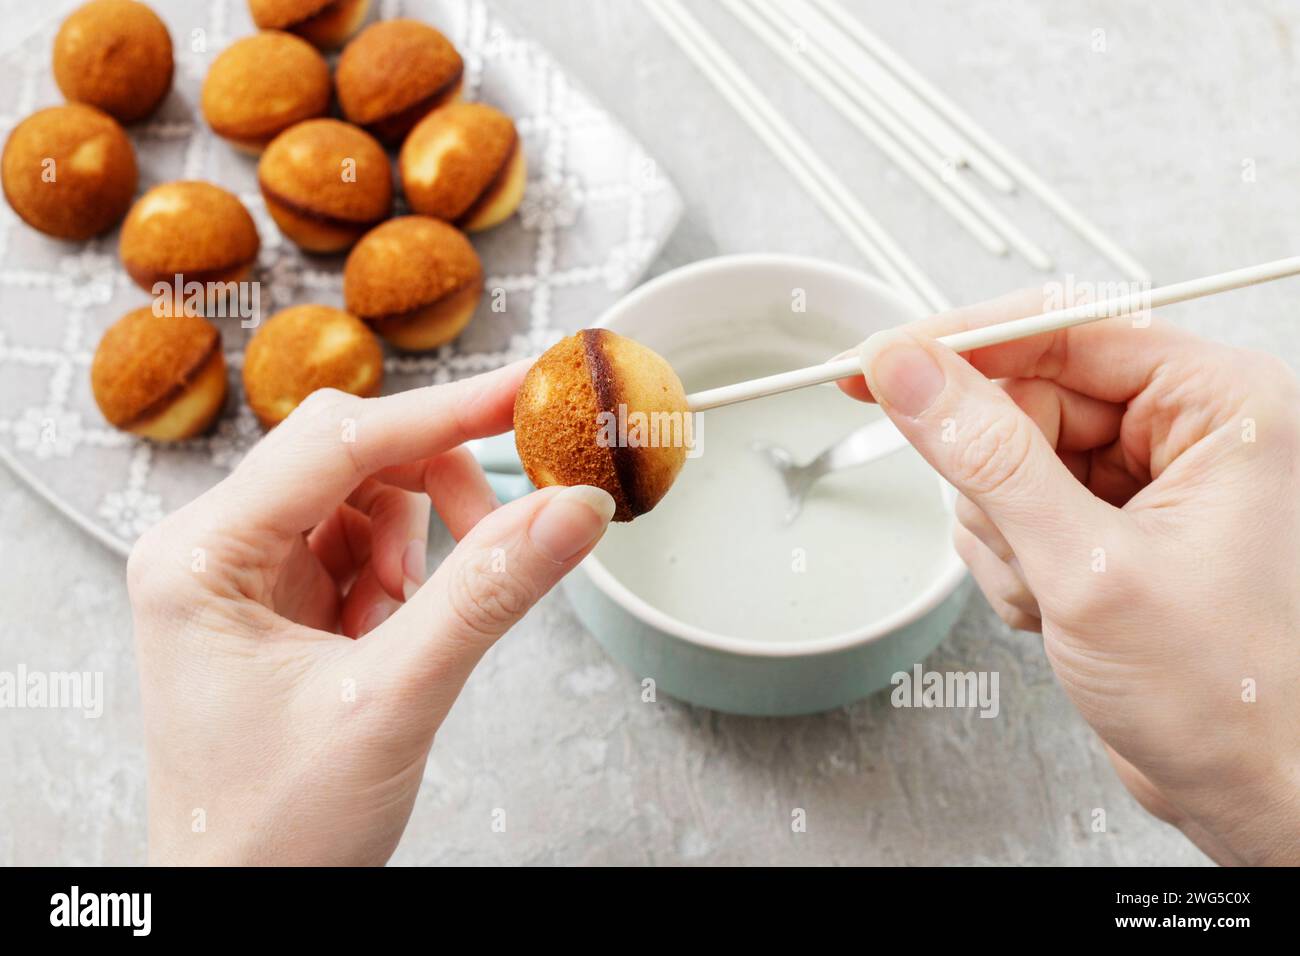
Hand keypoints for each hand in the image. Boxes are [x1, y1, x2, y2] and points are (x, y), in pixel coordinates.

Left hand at [128, 362, 614, 864]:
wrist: (247, 908)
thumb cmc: (275, 828)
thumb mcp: (392, 702)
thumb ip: (486, 594)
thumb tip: (572, 509)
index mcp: (200, 557)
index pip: (336, 442)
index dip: (445, 414)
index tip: (528, 391)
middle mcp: (215, 549)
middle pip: (356, 458)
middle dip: (436, 497)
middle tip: (509, 530)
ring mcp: (252, 574)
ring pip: (372, 499)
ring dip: (421, 551)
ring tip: (410, 631)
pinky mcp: (287, 602)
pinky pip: (372, 547)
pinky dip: (409, 580)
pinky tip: (394, 638)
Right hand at [842, 288, 1299, 864]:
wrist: (1246, 788)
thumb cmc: (1223, 691)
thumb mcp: (1087, 567)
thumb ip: (989, 459)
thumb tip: (910, 374)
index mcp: (1217, 404)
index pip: (1063, 330)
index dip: (961, 345)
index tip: (877, 362)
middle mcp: (1181, 429)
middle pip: (1025, 398)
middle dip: (994, 478)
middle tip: (1014, 540)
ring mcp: (1140, 478)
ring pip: (1004, 458)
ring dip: (1002, 532)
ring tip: (1051, 592)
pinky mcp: (1103, 522)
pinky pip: (1010, 507)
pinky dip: (1009, 560)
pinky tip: (1052, 607)